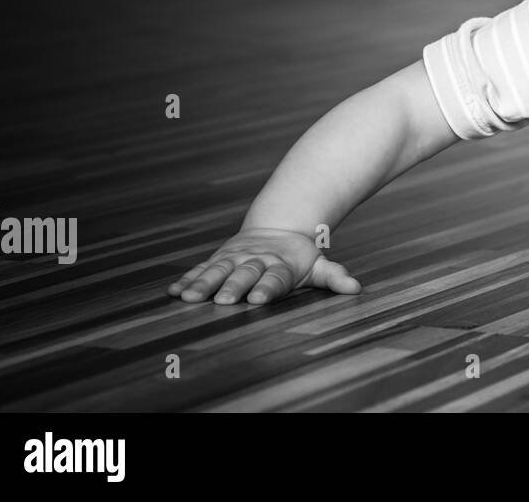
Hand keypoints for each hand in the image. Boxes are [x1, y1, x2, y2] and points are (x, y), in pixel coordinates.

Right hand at [166, 227, 361, 303]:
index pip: (274, 278)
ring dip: (202, 283)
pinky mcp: (219, 258)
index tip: (257, 300)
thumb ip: (334, 276)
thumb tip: (355, 287)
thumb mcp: (318, 264)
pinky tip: (172, 291)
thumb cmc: (299, 257)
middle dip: (233, 287)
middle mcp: (256, 260)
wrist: (277, 226)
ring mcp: (235, 258)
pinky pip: (201, 269)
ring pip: (217, 270)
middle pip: (244, 274)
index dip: (266, 288)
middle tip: (223, 301)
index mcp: (280, 265)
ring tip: (187, 297)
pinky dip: (187, 279)